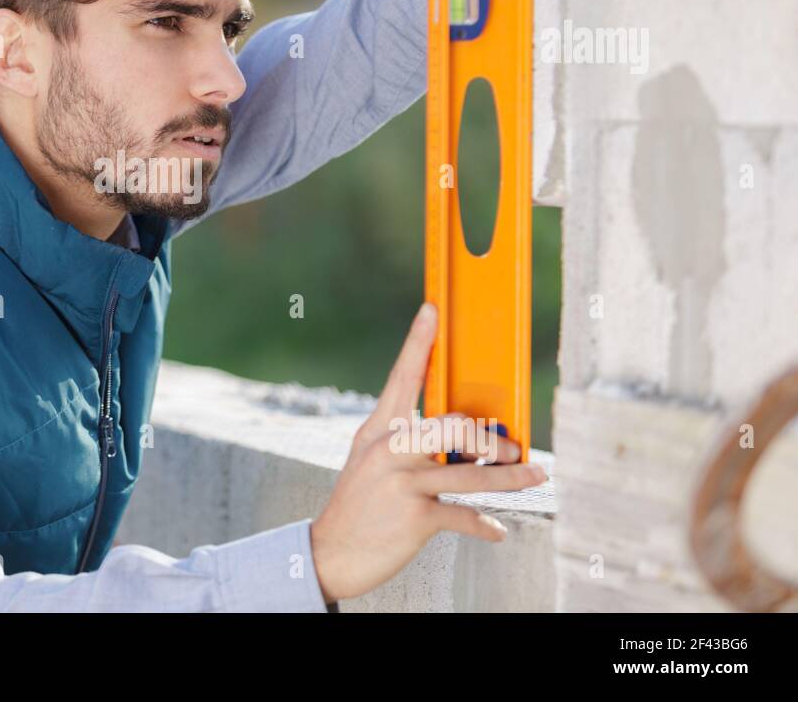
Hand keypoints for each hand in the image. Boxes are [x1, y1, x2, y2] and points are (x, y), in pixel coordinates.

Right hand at [309, 303, 546, 603]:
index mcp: (378, 430)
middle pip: (451, 427)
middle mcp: (389, 451)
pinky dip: (484, 525)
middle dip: (491, 438)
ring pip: (469, 475)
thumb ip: (406, 442)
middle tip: (514, 448)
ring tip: (532, 477)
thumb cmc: (359, 505)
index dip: (418, 342)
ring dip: (509, 478)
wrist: (331, 553)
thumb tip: (461, 434)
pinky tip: (495, 529)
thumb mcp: (371, 462)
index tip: (432, 310)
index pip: (401, 377)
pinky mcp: (414, 518)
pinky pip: (463, 515)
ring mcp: (401, 484)